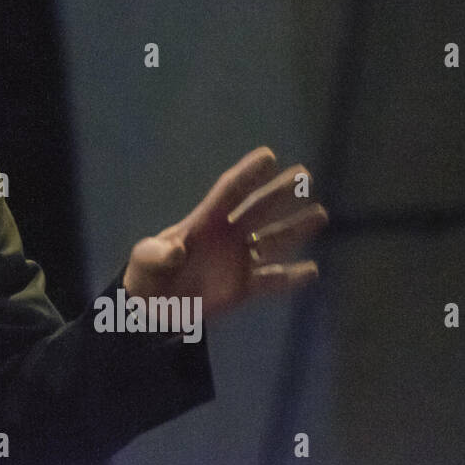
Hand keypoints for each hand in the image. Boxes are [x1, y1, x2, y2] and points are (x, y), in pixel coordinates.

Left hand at [123, 146, 325, 319]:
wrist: (154, 308)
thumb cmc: (147, 275)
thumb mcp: (144, 262)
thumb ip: (156, 255)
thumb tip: (176, 251)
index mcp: (203, 223)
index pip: (229, 192)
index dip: (247, 174)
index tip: (268, 156)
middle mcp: (226, 236)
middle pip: (258, 209)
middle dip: (280, 192)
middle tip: (305, 174)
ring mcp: (238, 260)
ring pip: (273, 240)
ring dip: (296, 228)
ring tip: (320, 214)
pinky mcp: (243, 287)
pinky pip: (273, 280)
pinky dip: (292, 277)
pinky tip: (312, 270)